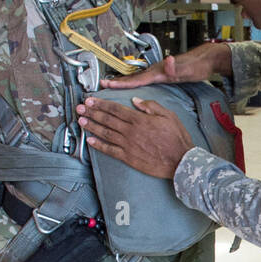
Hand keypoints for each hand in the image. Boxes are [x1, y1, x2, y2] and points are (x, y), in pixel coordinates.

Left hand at [78, 96, 192, 176]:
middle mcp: (130, 131)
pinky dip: (99, 145)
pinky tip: (90, 141)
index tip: (90, 100)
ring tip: (81, 121)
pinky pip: (110, 150)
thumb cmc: (176, 138)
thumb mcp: (168, 115)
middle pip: (107, 119)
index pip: (115, 109)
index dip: (101, 103)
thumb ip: (150, 106)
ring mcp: (128, 145)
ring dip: (92, 126)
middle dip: (92, 113)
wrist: (180, 161)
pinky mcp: (128, 157)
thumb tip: (135, 100)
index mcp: (139, 119)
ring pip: (105, 133)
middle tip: (80, 108)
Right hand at [103, 40, 232, 90]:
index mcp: (158, 72)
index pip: (136, 79)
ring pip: (136, 78)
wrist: (204, 60)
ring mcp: (158, 72)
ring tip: (111, 85)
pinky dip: (134, 83)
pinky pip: (143, 80)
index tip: (107, 84)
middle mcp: (155, 70)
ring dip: (123, 82)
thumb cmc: (196, 65)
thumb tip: (168, 61)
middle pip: (132, 78)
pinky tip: (132, 86)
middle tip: (101, 85)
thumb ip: (175, 67)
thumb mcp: (186, 69)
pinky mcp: (162, 74)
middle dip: (117, 82)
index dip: (121, 83)